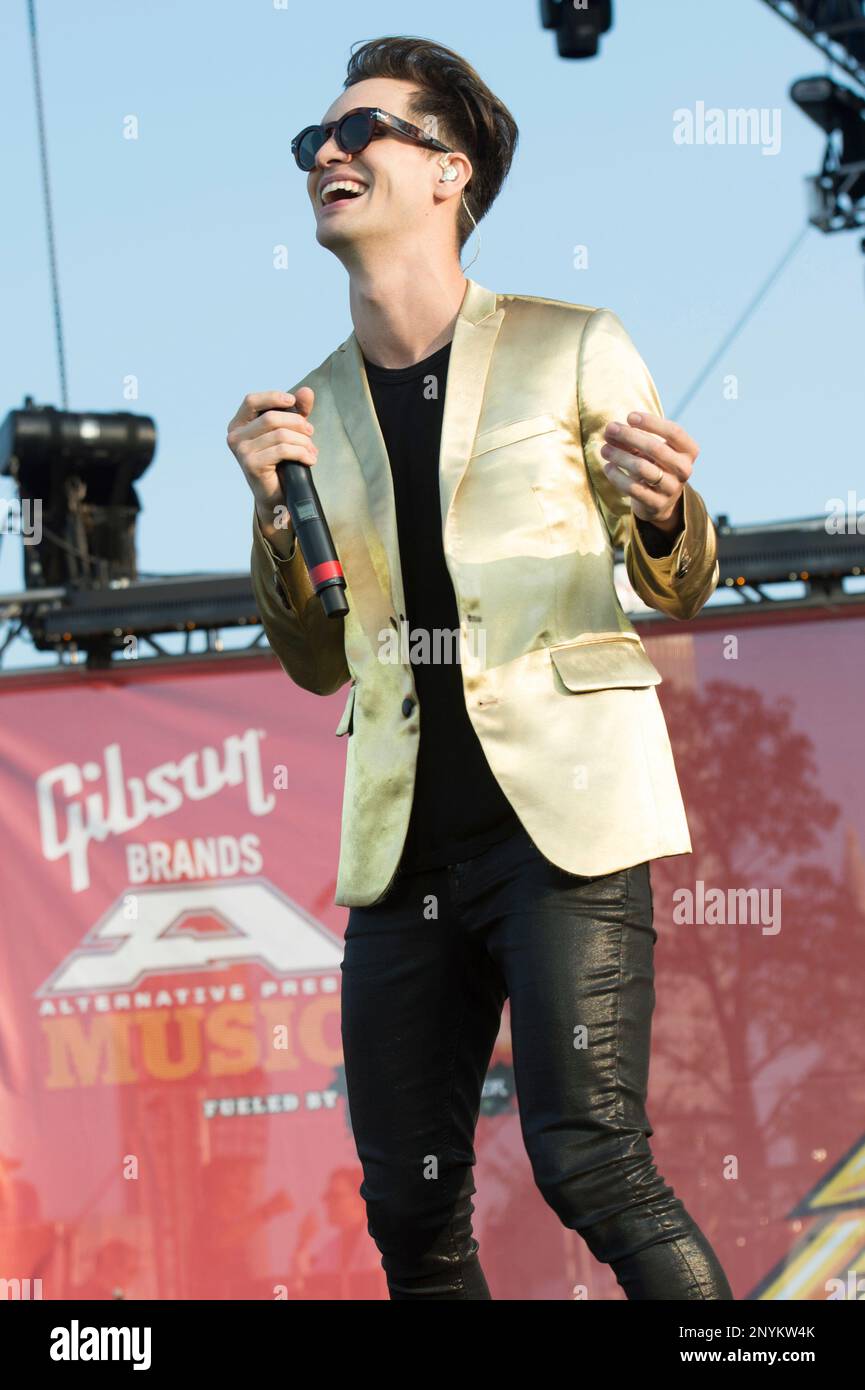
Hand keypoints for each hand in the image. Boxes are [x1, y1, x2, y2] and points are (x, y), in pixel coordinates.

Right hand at [227, 387, 316, 551]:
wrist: (276, 495)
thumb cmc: (281, 461)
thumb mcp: (289, 431)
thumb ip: (296, 410)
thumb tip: (306, 391)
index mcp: (238, 424)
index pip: (251, 401)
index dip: (273, 397)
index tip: (293, 401)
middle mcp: (235, 436)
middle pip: (271, 418)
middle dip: (297, 423)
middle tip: (311, 433)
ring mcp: (241, 451)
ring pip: (280, 434)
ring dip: (303, 441)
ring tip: (312, 451)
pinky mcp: (251, 464)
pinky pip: (282, 450)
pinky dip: (302, 452)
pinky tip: (310, 459)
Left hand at [600, 411, 696, 533]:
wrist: (660, 502)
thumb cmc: (655, 466)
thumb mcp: (649, 450)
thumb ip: (633, 438)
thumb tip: (610, 430)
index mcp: (689, 451)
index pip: (673, 431)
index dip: (651, 422)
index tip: (630, 417)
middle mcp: (684, 469)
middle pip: (655, 448)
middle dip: (629, 436)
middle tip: (609, 429)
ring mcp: (672, 488)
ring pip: (642, 468)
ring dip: (620, 456)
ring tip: (604, 449)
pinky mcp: (657, 504)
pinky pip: (633, 488)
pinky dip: (617, 476)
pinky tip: (608, 467)